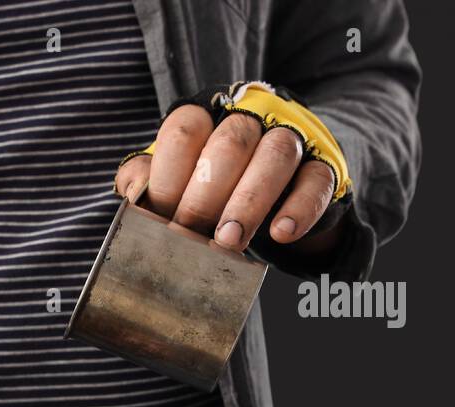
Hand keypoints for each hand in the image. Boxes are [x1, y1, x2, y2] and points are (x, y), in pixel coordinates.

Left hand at [114, 105, 341, 254]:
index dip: (169, 175)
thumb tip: (132, 194)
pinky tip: (281, 234)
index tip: (160, 217)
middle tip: (192, 235)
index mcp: (207, 117)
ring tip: (229, 240)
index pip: (185, 128)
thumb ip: (147, 182)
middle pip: (230, 142)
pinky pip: (316, 181)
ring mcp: (291, 138)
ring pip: (276, 155)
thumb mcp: (173, 181)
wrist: (275, 193)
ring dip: (249, 201)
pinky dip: (299, 209)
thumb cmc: (209, 187)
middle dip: (206, 194)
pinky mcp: (323, 167)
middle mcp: (250, 119)